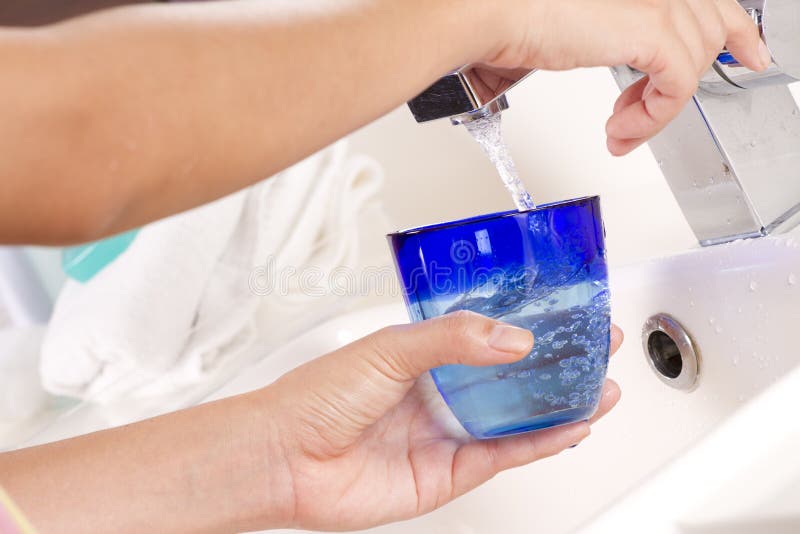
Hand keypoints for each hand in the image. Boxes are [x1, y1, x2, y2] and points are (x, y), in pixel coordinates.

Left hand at [255, 311, 623, 530]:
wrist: (287, 457)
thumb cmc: (318, 397)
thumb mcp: (389, 349)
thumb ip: (452, 340)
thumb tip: (512, 340)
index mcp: (425, 354)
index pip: (490, 334)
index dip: (530, 324)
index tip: (567, 311)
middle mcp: (441, 392)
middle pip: (512, 377)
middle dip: (556, 363)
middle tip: (597, 345)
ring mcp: (448, 432)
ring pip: (518, 417)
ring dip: (561, 404)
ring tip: (599, 386)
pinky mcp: (450, 471)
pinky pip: (506, 455)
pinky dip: (541, 443)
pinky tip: (570, 426)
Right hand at [480, 0, 767, 154]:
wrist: (496, 15)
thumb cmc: (517, 17)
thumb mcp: (581, 29)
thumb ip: (617, 36)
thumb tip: (630, 69)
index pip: (706, 2)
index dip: (735, 29)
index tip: (749, 52)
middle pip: (711, 27)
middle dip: (697, 72)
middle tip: (654, 108)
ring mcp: (656, 2)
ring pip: (697, 60)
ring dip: (661, 106)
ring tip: (623, 125)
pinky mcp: (650, 30)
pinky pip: (678, 86)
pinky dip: (654, 116)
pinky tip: (623, 128)